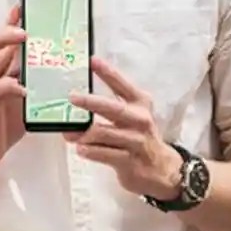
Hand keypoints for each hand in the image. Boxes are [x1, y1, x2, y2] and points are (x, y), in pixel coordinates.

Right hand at [0, 5, 27, 173]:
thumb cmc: (2, 127)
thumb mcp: (25, 102)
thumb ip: (35, 86)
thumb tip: (60, 76)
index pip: (1, 41)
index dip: (10, 23)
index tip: (22, 7)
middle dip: (7, 29)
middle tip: (25, 24)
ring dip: (7, 47)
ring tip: (24, 38)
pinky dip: (9, 84)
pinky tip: (24, 88)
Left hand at [63, 57, 183, 199]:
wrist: (162, 169)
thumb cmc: (139, 137)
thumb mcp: (132, 118)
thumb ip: (107, 110)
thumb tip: (75, 106)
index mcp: (140, 104)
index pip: (122, 85)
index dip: (108, 73)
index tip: (92, 61)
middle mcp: (139, 120)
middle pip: (112, 108)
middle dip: (91, 102)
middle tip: (72, 97)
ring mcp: (135, 141)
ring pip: (103, 133)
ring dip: (83, 133)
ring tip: (69, 133)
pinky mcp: (129, 161)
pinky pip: (104, 154)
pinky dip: (89, 151)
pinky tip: (80, 149)